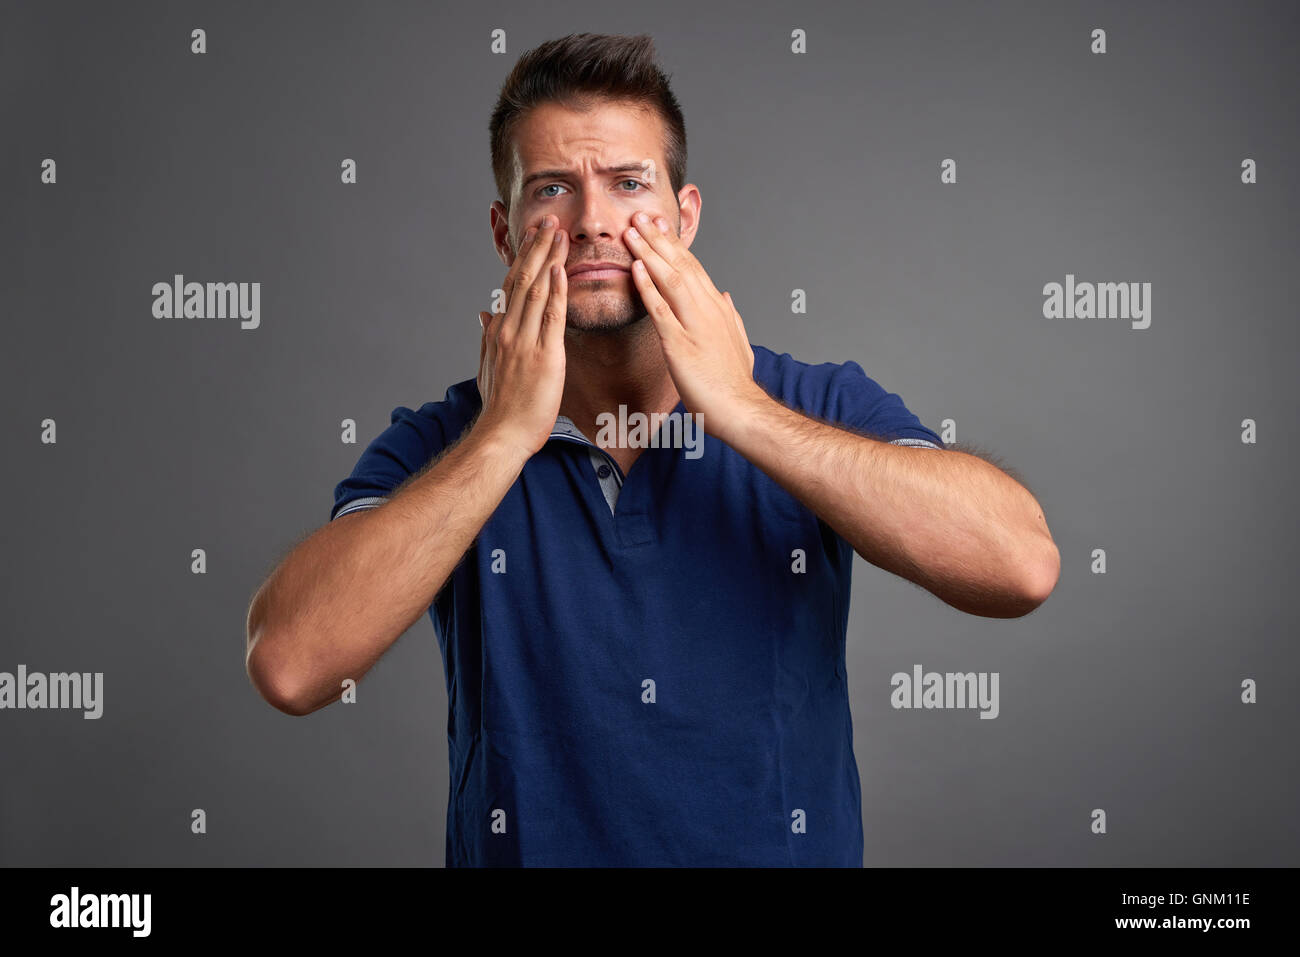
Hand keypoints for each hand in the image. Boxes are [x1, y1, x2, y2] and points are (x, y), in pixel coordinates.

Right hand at [476, 213, 568, 457]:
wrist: (502, 434)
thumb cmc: (501, 407)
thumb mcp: (487, 367)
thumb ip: (486, 338)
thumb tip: (483, 313)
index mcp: (498, 332)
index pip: (510, 286)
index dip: (522, 257)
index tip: (531, 235)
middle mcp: (507, 330)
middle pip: (522, 279)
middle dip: (536, 247)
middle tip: (548, 221)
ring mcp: (524, 341)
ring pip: (535, 290)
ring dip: (548, 258)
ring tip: (558, 233)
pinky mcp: (543, 355)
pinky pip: (550, 316)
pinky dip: (555, 290)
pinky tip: (560, 269)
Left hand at [623, 211, 759, 442]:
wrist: (740, 410)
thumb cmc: (735, 384)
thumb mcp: (738, 343)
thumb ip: (731, 316)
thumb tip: (726, 295)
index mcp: (718, 308)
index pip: (694, 268)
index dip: (674, 245)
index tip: (659, 226)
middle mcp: (707, 309)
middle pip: (680, 265)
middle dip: (658, 238)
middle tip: (639, 216)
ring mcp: (694, 324)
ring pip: (670, 279)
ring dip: (649, 252)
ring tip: (631, 231)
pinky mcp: (680, 344)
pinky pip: (661, 309)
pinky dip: (648, 286)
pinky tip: (636, 268)